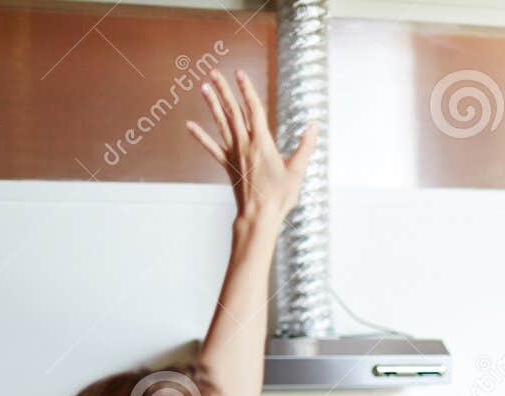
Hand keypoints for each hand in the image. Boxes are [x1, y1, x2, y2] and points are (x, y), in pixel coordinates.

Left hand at [186, 69, 316, 225]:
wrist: (259, 216)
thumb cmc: (280, 196)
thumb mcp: (298, 170)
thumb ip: (306, 147)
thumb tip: (315, 126)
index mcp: (262, 143)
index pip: (253, 109)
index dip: (247, 90)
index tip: (240, 73)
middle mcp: (245, 144)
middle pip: (233, 111)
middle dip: (224, 90)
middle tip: (214, 71)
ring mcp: (234, 154)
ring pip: (221, 124)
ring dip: (212, 104)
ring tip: (203, 87)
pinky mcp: (228, 165)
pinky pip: (211, 147)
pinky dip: (200, 136)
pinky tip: (189, 125)